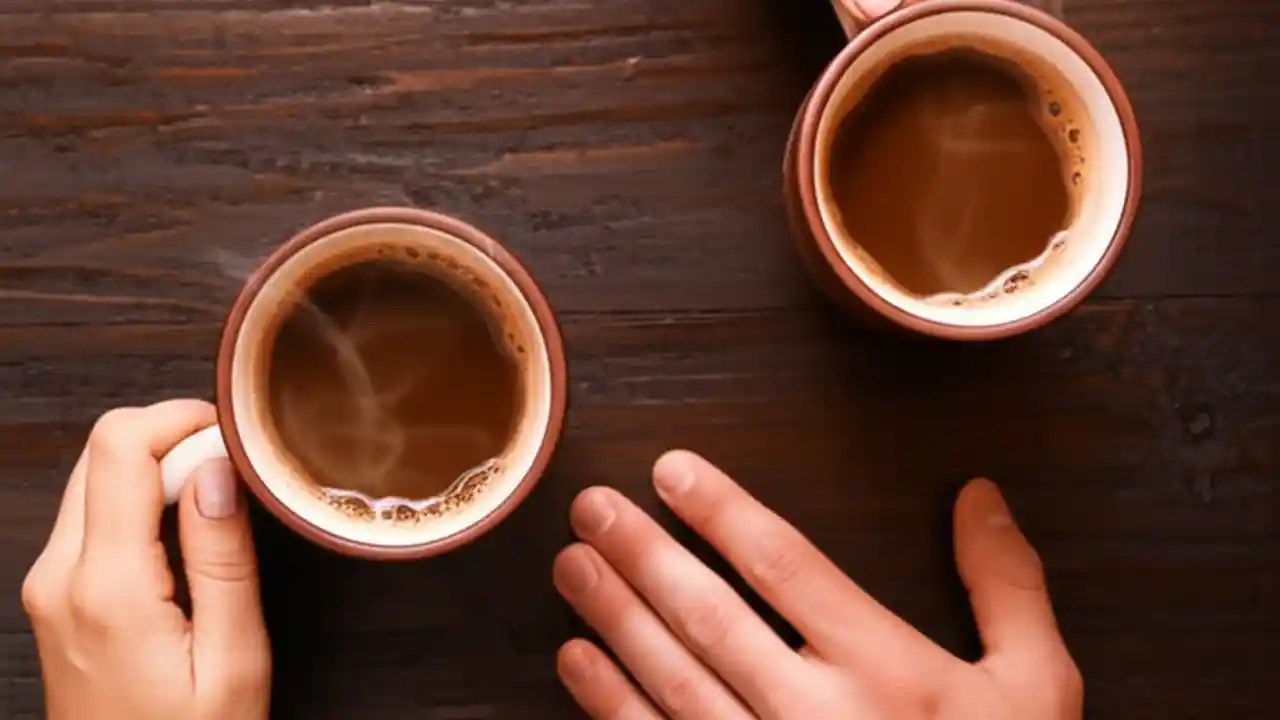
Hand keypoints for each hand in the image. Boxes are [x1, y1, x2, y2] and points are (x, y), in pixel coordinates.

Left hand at [22, 400, 270, 719]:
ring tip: (216, 513)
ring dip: (158, 472)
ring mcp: (49, 587)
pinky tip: (186, 542)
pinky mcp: (56, 597)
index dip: (181, 420)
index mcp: (106, 588)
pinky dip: (141, 504)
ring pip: (96, 478)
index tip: (233, 440)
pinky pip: (94, 518)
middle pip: (102, 451)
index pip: (120, 446)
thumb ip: (223, 558)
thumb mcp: (233, 659)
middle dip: (172, 442)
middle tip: (233, 477)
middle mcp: (59, 577)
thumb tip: (216, 469)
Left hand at [553, 451, 1081, 718]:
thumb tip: (979, 495)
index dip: (721, 511)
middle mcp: (817, 714)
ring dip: (614, 619)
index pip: (785, 564)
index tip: (670, 471)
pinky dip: (612, 706)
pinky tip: (576, 663)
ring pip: (674, 679)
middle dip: (642, 554)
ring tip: (571, 566)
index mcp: (886, 669)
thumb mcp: (1038, 689)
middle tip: (591, 507)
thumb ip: (1007, 588)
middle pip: (709, 616)